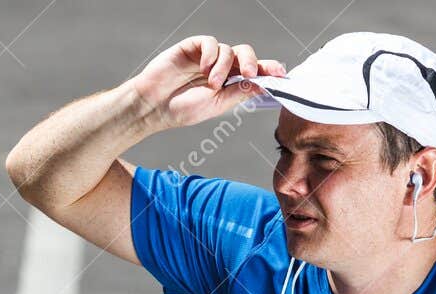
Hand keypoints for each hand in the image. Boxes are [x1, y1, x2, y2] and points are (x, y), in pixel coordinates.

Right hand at [130, 35, 284, 130]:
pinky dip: (212, 54)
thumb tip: (264, 83)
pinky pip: (210, 42)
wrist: (154, 107)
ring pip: (229, 50)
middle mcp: (221, 67)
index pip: (253, 71)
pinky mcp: (193, 47)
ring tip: (211, 84)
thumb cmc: (182, 109)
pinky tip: (205, 67)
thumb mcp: (217, 104)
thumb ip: (240, 91)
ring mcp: (207, 57)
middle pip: (246, 55)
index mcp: (229, 83)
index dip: (268, 70)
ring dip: (224, 66)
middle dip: (253, 62)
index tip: (281, 74)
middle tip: (250, 74)